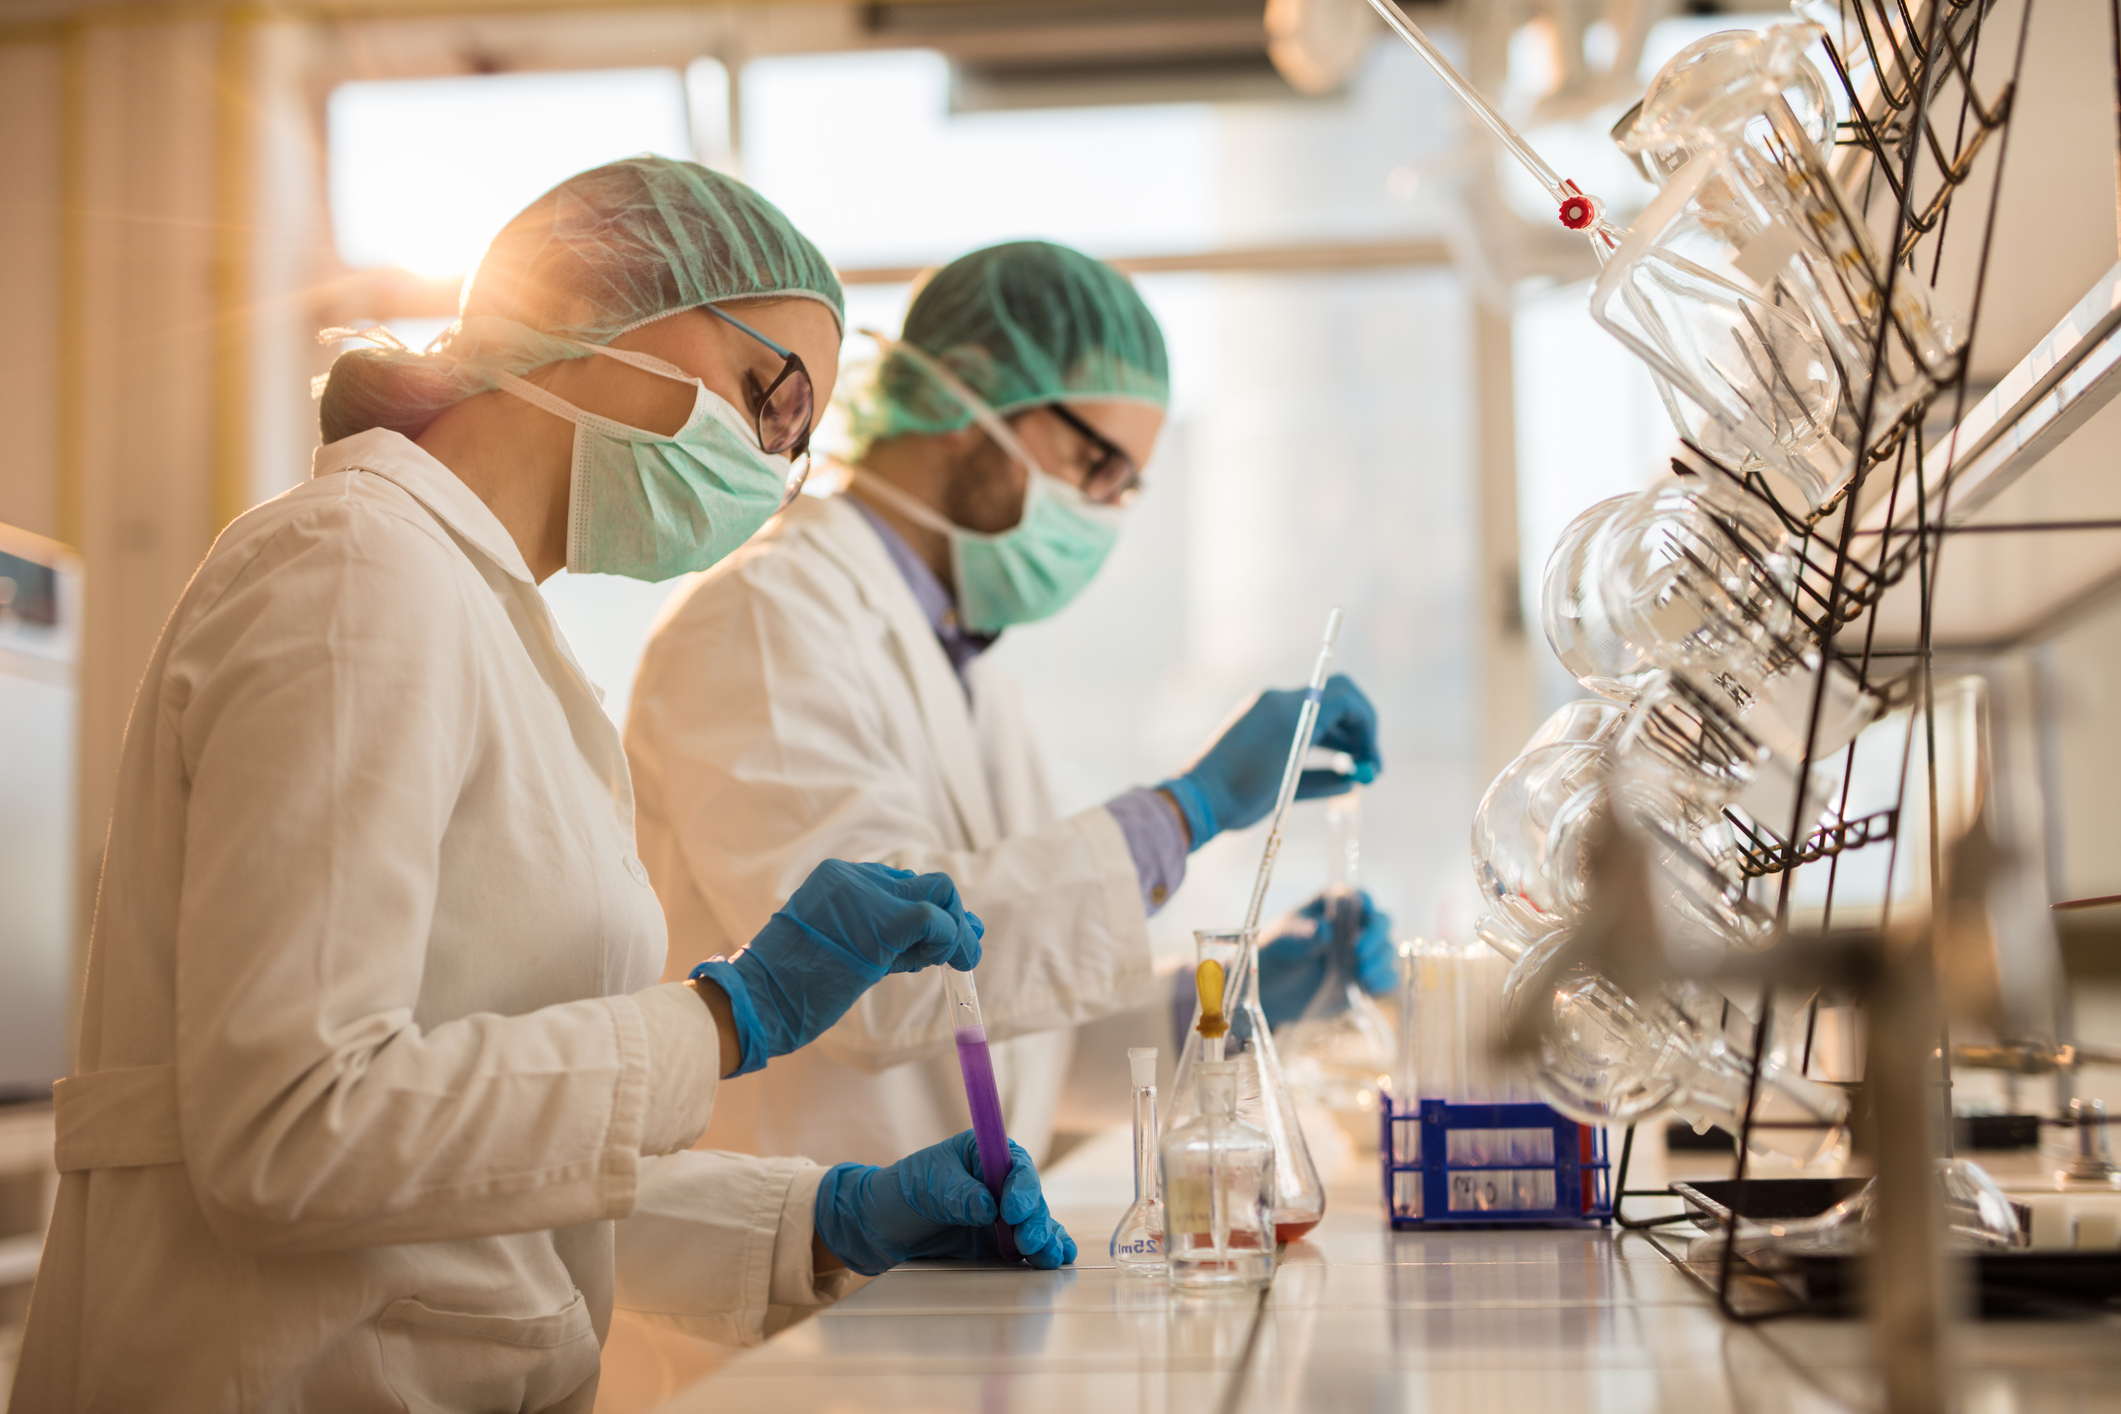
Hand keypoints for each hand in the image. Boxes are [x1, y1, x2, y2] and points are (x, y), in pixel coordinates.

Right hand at [691, 860, 983, 1075]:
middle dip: (953, 917)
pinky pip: (936, 918)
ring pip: (941, 892)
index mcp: (839, 879)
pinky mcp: (881, 922)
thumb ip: (884, 940)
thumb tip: (936, 943)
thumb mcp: (839, 951)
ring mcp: (867, 895)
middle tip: (961, 954)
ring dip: (960, 930)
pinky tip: (950, 962)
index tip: (931, 951)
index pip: (901, 886)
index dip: (926, 918)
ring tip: (963, 961)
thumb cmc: (791, 989)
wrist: (758, 1000)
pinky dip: (953, 939)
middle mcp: (854, 876)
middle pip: (927, 883)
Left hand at [812, 1131, 1077, 1276]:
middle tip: (1029, 1243)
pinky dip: (1044, 1251)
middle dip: (1034, 1220)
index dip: (1021, 1188)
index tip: (1013, 1211)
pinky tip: (1061, 1259)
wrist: (881, 1228)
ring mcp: (1001, 1216)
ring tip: (1051, 1258)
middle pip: (1030, 1198)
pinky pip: (1025, 1248)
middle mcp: (999, 1183)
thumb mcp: (926, 1187)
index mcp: (984, 1155)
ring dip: (1046, 1239)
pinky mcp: (997, 1244)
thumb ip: (957, 1195)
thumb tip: (988, 1208)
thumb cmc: (904, 1192)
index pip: (1014, 1166)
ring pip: (1034, 1224)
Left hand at [1160, 675, 1379, 846]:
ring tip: (1355, 775)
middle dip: (1358, 735)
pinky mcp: (1257, 732)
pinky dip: (1319, 754)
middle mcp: (1279, 705)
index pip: (1344, 695)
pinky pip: (1298, 734)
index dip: (1367, 722)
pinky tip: (1334, 779)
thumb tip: (1353, 780)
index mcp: (1289, 708)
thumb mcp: (1289, 785)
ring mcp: (1266, 716)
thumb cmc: (1242, 792)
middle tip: (1370, 768)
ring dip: (1340, 744)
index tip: (1371, 755)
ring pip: (1318, 721)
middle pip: (1334, 707)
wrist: (1198, 799)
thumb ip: (1325, 779)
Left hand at [1257, 891, 1397, 1028]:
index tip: (1362, 910)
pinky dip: (1385, 981)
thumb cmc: (1275, 951)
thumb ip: (1301, 934)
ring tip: (1362, 973)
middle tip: (1359, 949)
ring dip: (1380, 960)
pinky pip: (1387, 977)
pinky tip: (1371, 987)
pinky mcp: (1365, 979)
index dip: (1363, 901)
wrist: (1272, 988)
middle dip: (1376, 934)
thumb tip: (1322, 929)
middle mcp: (1353, 927)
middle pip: (1380, 921)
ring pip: (1386, 950)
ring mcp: (1361, 954)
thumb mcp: (1282, 940)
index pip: (1356, 896)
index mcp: (1333, 905)